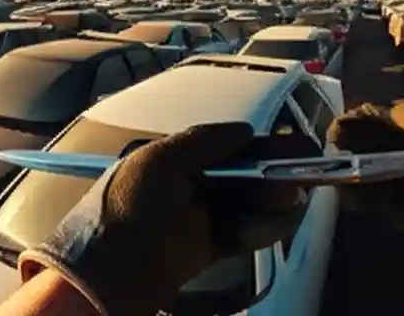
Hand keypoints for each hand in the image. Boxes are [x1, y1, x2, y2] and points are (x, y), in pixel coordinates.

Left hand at [17, 122, 302, 315]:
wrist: (102, 274)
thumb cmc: (126, 209)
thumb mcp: (159, 160)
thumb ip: (204, 140)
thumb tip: (245, 130)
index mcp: (176, 159)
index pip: (229, 148)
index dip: (263, 147)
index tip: (296, 147)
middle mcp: (190, 186)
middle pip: (245, 177)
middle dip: (274, 176)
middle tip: (301, 177)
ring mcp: (198, 219)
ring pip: (249, 206)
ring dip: (272, 205)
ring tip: (288, 203)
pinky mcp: (205, 250)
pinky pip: (242, 235)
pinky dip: (262, 230)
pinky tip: (274, 224)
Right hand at [329, 100, 403, 315]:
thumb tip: (394, 108)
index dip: (386, 115)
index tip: (350, 116)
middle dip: (372, 140)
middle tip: (335, 141)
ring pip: (401, 174)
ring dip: (370, 169)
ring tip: (338, 167)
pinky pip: (403, 205)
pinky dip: (379, 200)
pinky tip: (355, 197)